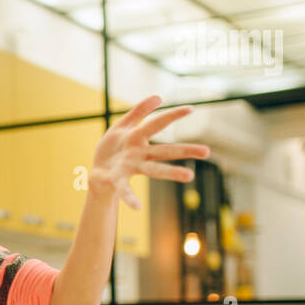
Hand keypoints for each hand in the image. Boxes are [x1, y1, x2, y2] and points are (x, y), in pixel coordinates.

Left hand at [89, 95, 210, 209]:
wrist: (96, 171)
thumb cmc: (113, 148)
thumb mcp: (122, 126)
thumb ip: (138, 111)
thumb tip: (159, 97)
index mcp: (137, 139)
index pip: (157, 124)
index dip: (172, 115)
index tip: (191, 108)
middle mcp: (139, 155)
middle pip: (165, 150)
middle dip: (185, 149)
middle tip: (207, 151)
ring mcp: (130, 168)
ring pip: (154, 170)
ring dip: (172, 173)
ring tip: (190, 176)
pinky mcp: (118, 181)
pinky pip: (125, 190)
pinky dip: (131, 199)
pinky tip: (137, 208)